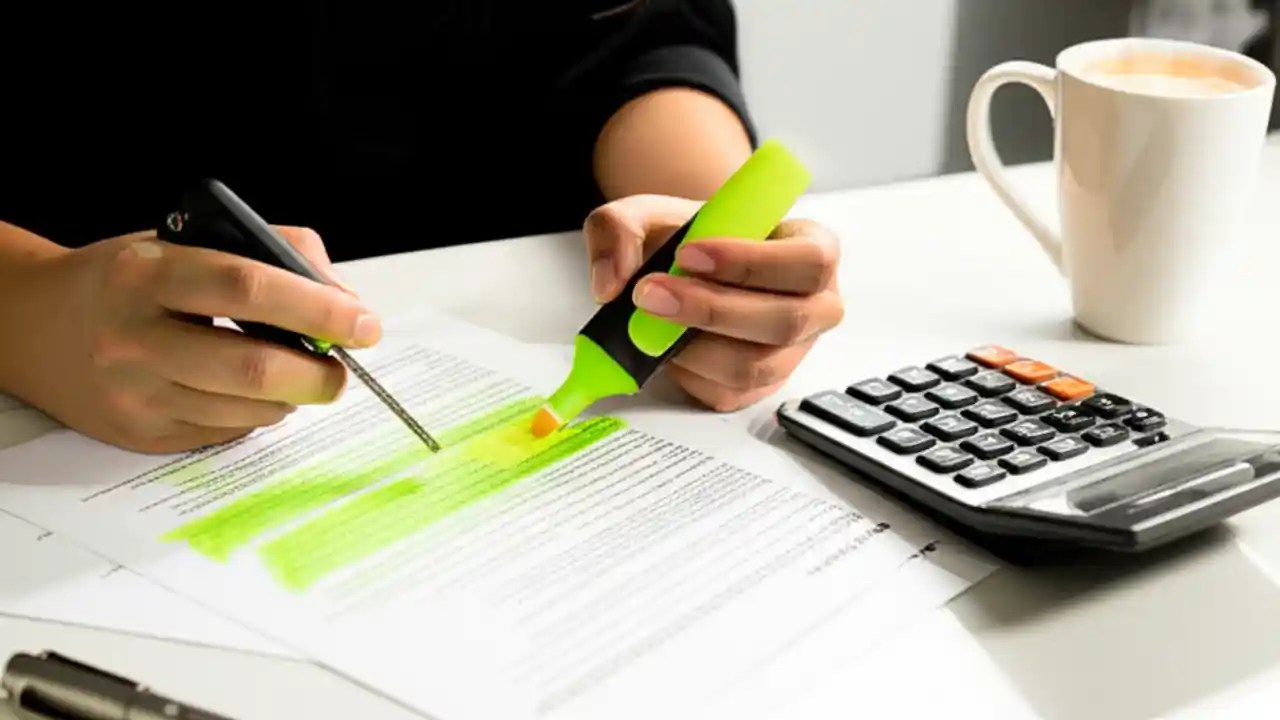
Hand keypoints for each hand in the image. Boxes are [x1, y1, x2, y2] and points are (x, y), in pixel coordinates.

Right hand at [22, 227, 378, 452]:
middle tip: (342, 369)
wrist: (36, 325)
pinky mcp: (141, 434)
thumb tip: (344, 302)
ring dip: (292, 397)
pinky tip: (246, 391)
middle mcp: (134, 337)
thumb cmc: (132, 278)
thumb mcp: (190, 240)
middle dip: (319, 374)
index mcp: (149, 273)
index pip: (249, 289)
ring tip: (294, 375)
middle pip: (254, 368)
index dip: (319, 308)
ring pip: (248, 411)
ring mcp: (135, 393)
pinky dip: (257, 414)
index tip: (364, 323)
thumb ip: (275, 254)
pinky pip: (227, 433)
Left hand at [585, 194, 842, 411]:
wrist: (688, 269)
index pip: (808, 261)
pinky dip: (687, 372)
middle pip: (785, 321)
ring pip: (752, 365)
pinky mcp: (760, 388)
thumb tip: (610, 282)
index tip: (688, 255)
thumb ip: (620, 228)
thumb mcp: (652, 212)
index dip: (751, 263)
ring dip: (692, 347)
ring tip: (649, 321)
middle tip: (650, 293)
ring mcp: (791, 354)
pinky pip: (726, 392)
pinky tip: (665, 346)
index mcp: (813, 251)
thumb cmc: (693, 239)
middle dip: (711, 310)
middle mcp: (815, 306)